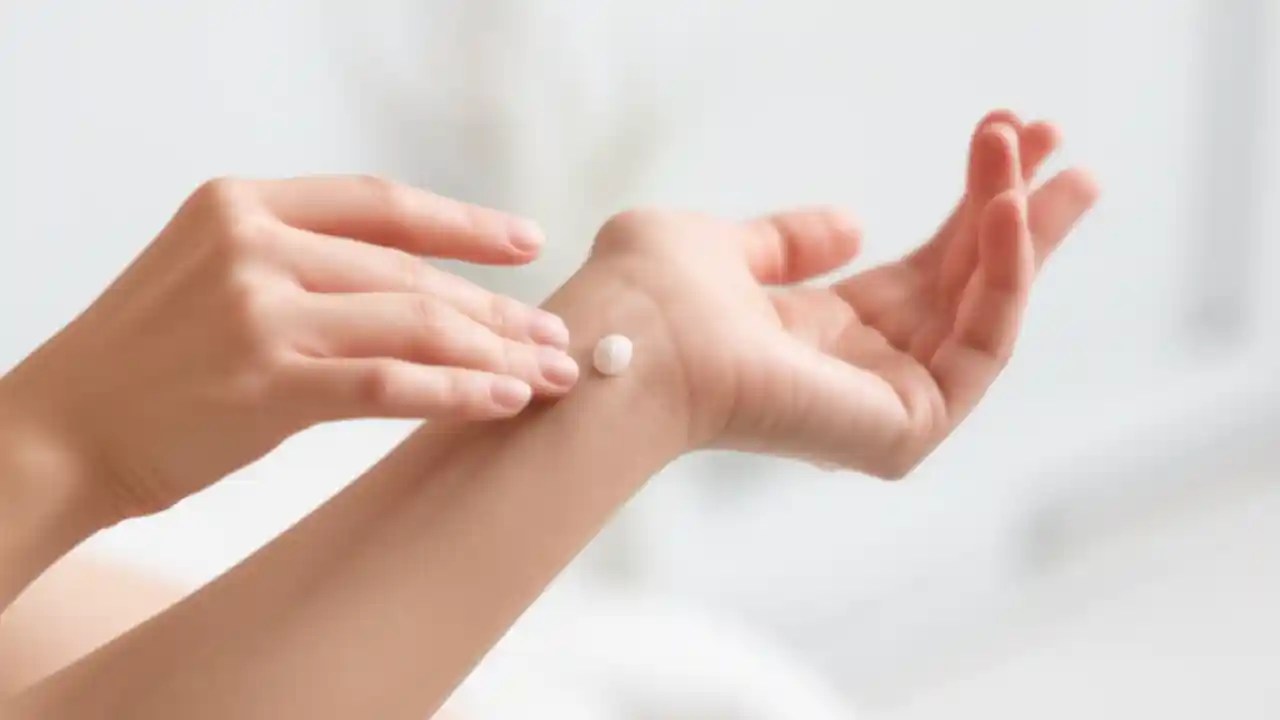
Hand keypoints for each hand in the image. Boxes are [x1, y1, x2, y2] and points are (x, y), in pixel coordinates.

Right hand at [0, 176, 579, 518]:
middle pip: (411, 271)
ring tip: (547, 376)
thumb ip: (303, 263)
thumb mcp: (213, 274)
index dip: (464, 223)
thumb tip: (415, 289)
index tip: (527, 243)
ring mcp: (258, 309)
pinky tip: (500, 402)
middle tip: (555, 335)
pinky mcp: (265, 381)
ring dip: (492, 352)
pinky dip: (453, 392)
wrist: (59, 430)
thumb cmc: (147, 361)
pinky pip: (387, 383)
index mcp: (244, 204)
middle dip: (495, 307)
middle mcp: (254, 243)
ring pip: (411, 323)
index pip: (382, 202)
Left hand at [587, 111, 1097, 477]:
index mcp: (818, 335)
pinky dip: (1006, 272)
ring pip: (988, 309)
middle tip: (1059, 137)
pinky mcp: (907, 427)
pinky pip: (984, 343)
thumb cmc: (651, 297)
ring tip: (1042, 144)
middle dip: (1019, 212)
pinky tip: (1007, 205)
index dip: (967, 206)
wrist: (631, 343)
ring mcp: (888, 405)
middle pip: (968, 288)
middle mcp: (861, 371)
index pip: (922, 272)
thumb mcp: (724, 248)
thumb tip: (853, 225)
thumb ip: (788, 242)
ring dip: (1020, 223)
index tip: (1005, 132)